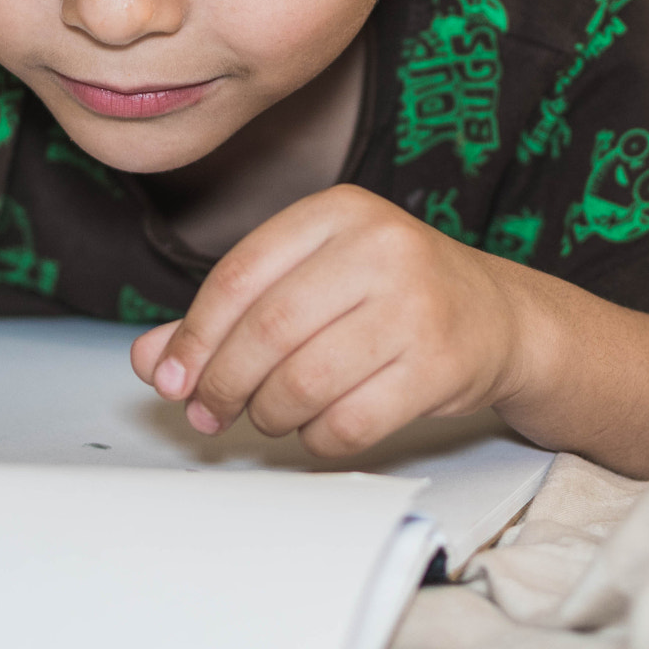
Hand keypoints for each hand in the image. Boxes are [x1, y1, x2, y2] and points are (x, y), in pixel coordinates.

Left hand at [130, 185, 535, 456]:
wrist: (497, 316)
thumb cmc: (389, 294)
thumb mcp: (309, 279)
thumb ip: (228, 314)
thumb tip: (151, 357)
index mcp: (338, 211)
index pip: (239, 275)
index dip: (194, 336)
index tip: (172, 376)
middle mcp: (382, 247)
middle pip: (267, 331)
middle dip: (224, 383)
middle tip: (208, 411)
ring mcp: (416, 306)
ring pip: (304, 381)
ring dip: (269, 414)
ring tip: (266, 416)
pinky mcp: (440, 366)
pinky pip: (350, 421)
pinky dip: (317, 438)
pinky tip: (316, 427)